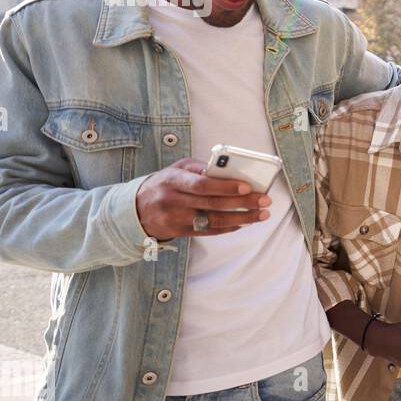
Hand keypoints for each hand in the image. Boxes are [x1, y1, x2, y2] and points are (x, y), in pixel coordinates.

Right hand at [134, 158, 271, 239]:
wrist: (136, 208)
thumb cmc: (164, 183)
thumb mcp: (177, 169)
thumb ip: (200, 168)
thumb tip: (229, 169)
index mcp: (172, 180)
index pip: (202, 185)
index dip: (226, 187)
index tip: (247, 187)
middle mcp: (173, 201)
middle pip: (212, 204)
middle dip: (242, 203)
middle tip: (264, 201)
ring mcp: (176, 219)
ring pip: (213, 221)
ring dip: (241, 219)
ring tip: (261, 215)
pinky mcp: (179, 231)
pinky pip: (208, 231)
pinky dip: (228, 227)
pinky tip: (243, 223)